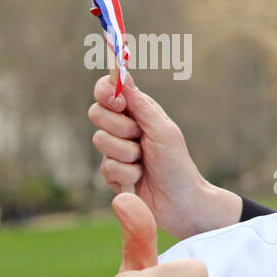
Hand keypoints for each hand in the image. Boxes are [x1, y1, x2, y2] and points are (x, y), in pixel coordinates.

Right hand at [89, 71, 241, 238]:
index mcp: (137, 112)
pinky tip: (139, 178)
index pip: (107, 91)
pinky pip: (106, 167)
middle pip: (96, 113)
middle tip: (140, 137)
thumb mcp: (162, 130)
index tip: (117, 102)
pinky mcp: (111, 173)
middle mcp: (123, 128)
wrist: (180, 202)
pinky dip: (127, 173)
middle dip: (120, 127)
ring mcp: (114, 151)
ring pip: (100, 141)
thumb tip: (122, 75)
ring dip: (127, 153)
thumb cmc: (177, 164)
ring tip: (144, 162)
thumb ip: (140, 105)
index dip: (106, 92)